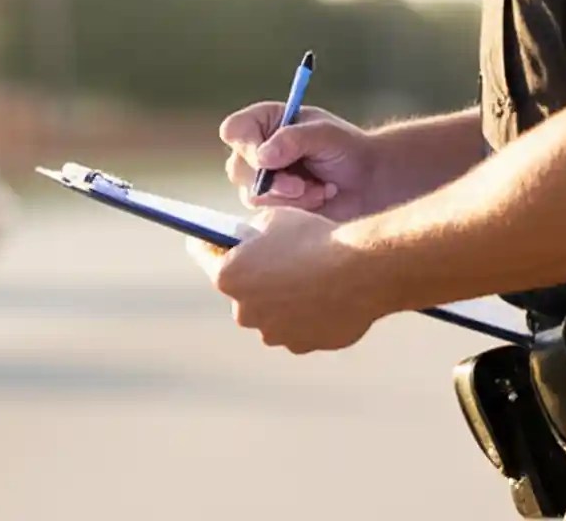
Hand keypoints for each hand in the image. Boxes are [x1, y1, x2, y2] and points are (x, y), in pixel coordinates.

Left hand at [187, 208, 385, 353]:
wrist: (362, 269)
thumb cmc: (315, 238)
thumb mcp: (273, 219)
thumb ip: (252, 235)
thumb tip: (251, 243)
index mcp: (228, 276)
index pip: (204, 255)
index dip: (208, 243)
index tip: (208, 240)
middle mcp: (243, 311)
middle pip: (240, 292)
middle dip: (252, 278)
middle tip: (270, 261)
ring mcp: (273, 332)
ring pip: (270, 315)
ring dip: (280, 302)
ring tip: (306, 282)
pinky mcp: (302, 345)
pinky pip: (298, 328)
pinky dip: (306, 317)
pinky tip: (325, 299)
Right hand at [220, 103, 376, 220]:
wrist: (369, 182)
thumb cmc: (348, 149)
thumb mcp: (325, 135)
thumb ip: (292, 140)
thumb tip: (261, 157)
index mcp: (265, 122)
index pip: (234, 131)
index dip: (245, 146)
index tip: (267, 159)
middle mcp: (257, 149)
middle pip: (238, 168)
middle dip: (273, 181)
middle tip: (300, 185)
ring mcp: (262, 179)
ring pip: (252, 194)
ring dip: (290, 195)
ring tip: (319, 189)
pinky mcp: (273, 204)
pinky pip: (268, 211)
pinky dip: (296, 207)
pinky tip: (317, 197)